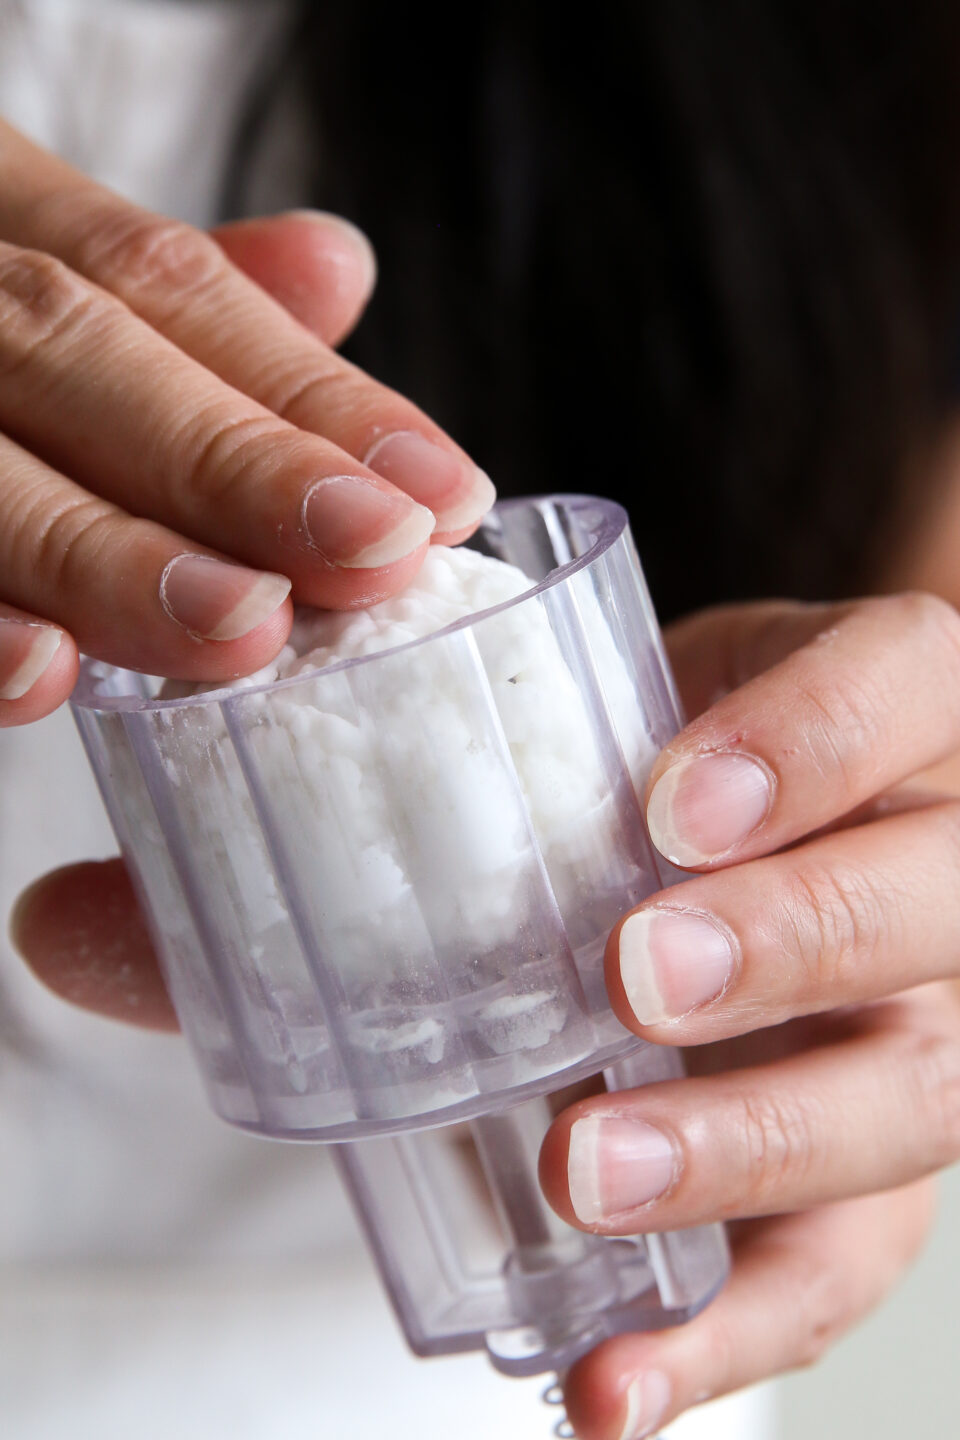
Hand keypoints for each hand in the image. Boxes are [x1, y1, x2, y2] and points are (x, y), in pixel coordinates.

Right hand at [0, 120, 493, 724]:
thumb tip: (332, 267)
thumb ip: (173, 301)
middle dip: (231, 461)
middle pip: (74, 349)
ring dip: (102, 552)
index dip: (310, 391)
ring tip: (236, 626)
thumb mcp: (37, 272)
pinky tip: (33, 674)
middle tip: (368, 553)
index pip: (169, 284)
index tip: (439, 493)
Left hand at [13, 595, 959, 1430]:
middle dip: (786, 945)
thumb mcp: (544, 754)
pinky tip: (608, 1388)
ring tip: (586, 1177)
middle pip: (918, 909)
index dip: (811, 738)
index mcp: (875, 715)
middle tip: (628, 983)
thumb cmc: (647, 775)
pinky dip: (735, 1326)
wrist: (747, 830)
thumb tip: (64, 916)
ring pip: (904, 1096)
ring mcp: (924, 1020)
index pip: (895, 692)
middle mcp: (926, 863)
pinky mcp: (881, 1162)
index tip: (664, 800)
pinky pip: (846, 1261)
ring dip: (753, 1145)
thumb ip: (342, 819)